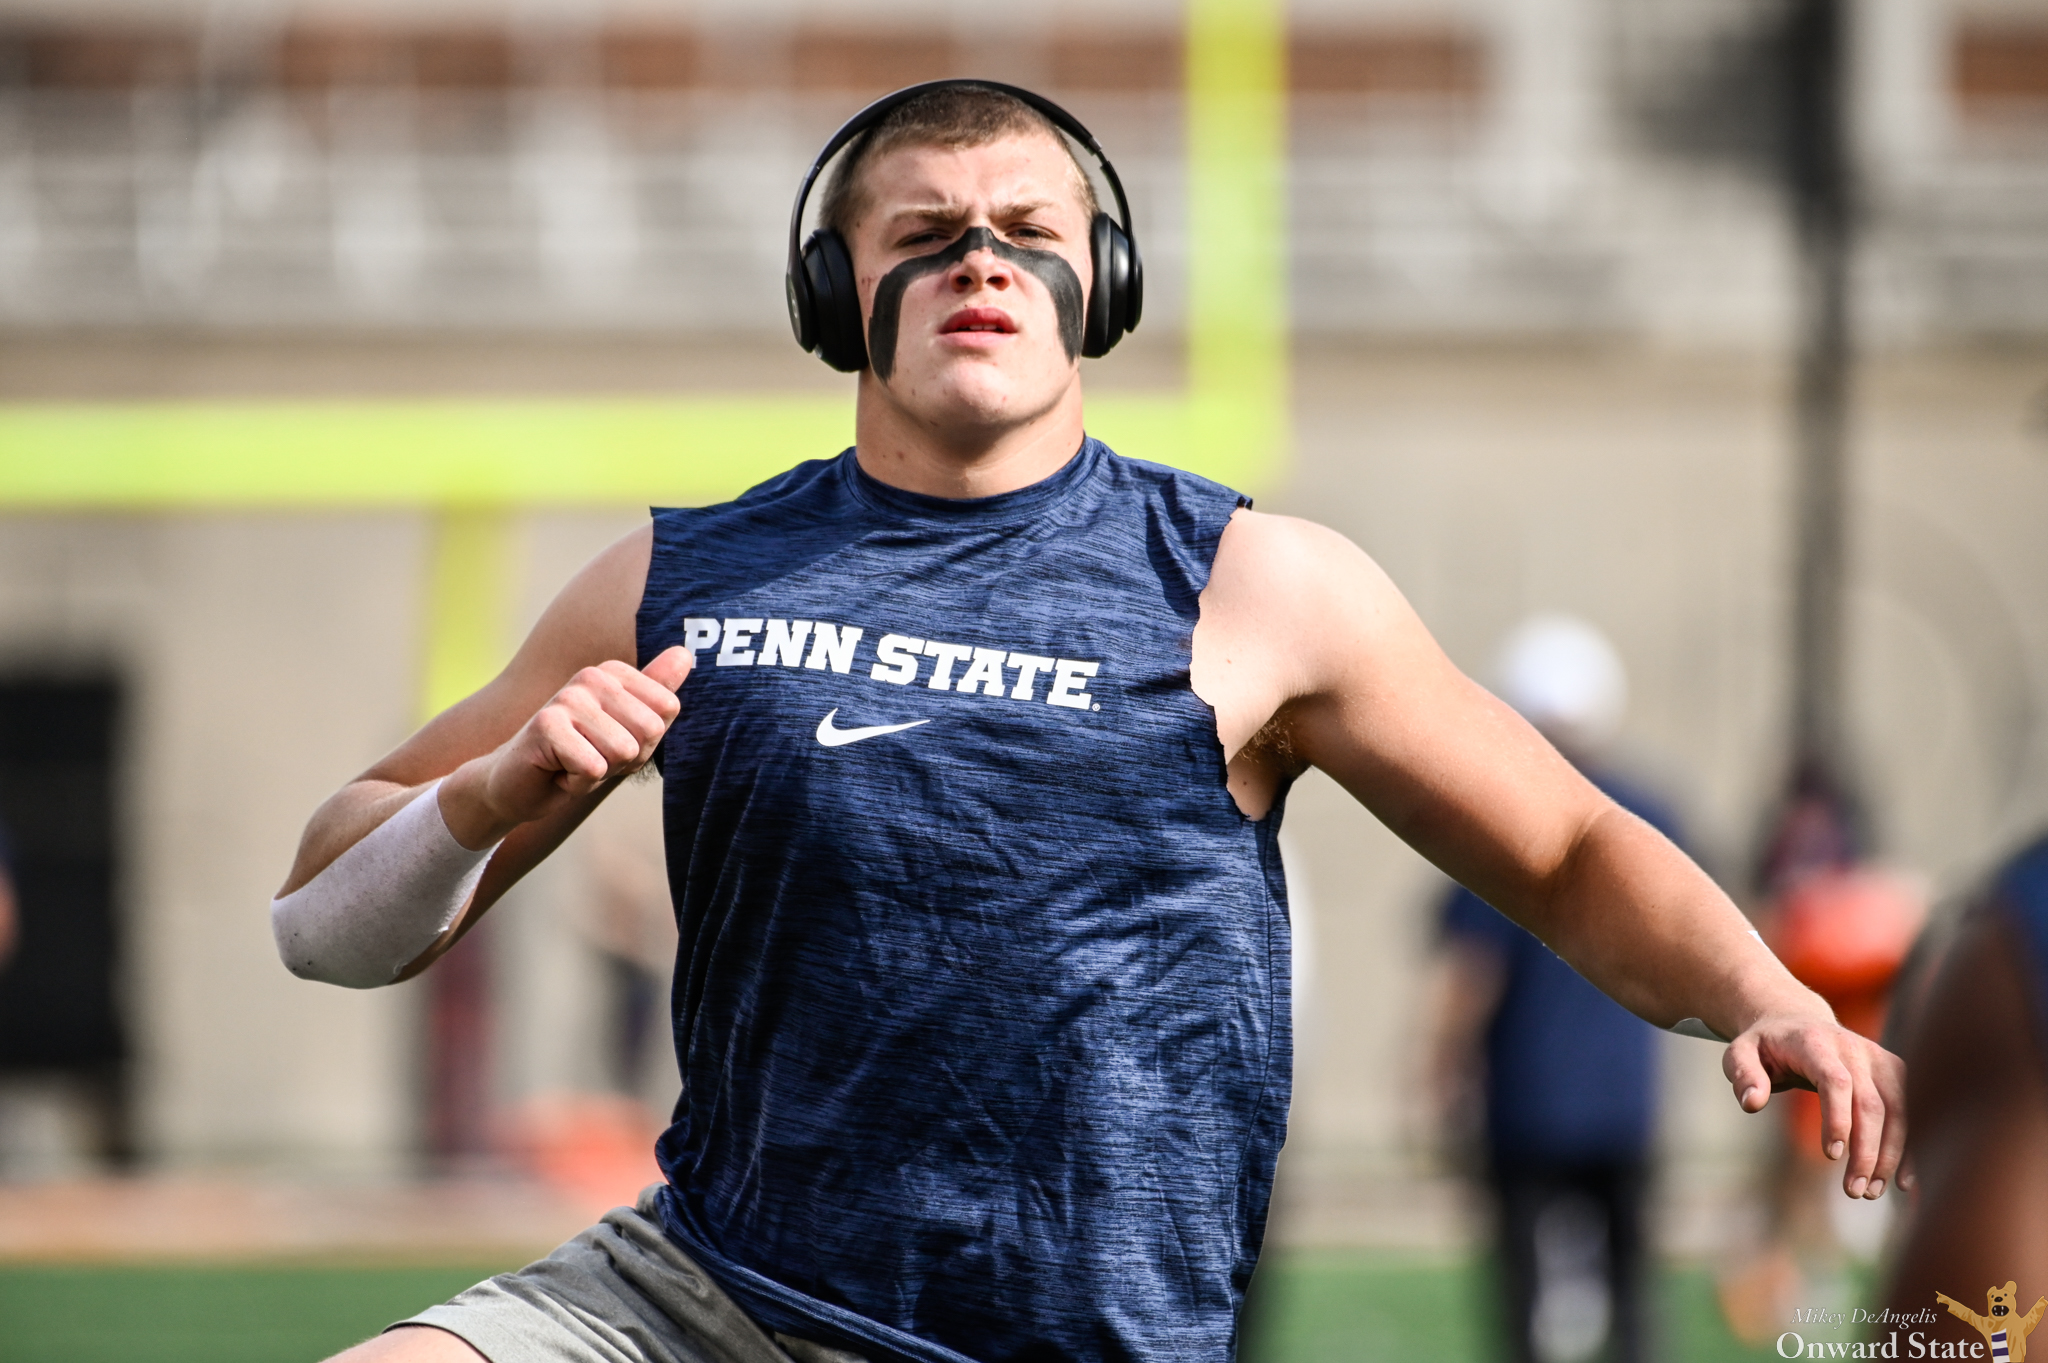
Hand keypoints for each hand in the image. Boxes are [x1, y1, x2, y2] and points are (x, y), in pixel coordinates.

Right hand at [447, 647, 690, 845]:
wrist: (520, 785)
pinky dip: (578, 784)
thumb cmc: (578, 756)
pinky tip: (557, 773)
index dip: (645, 743)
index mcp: (614, 672)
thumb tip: (686, 653)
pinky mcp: (545, 725)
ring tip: (573, 763)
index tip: (611, 744)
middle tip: (592, 757)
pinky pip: (592, 768)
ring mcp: (567, 698)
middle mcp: (591, 676)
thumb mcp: (628, 729)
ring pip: (623, 751)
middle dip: (626, 759)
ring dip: (601, 772)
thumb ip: (656, 692)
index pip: (667, 711)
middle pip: (650, 730)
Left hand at [1724, 1012, 1906, 1199]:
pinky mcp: (1894, 1070)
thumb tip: (1751, 1103)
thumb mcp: (1739, 1053)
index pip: (1835, 1081)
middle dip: (1867, 1150)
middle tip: (1854, 1191)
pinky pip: (1911, 1109)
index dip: (1838, 1118)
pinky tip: (1905, 1181)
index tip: (1831, 1156)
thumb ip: (1743, 1075)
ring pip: (1899, 1109)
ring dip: (1891, 1155)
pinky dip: (1911, 1145)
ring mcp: (1878, 1058)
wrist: (1795, 1020)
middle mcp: (1854, 1048)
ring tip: (1872, 1192)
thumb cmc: (1765, 1046)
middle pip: (1871, 1102)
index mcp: (1815, 1042)